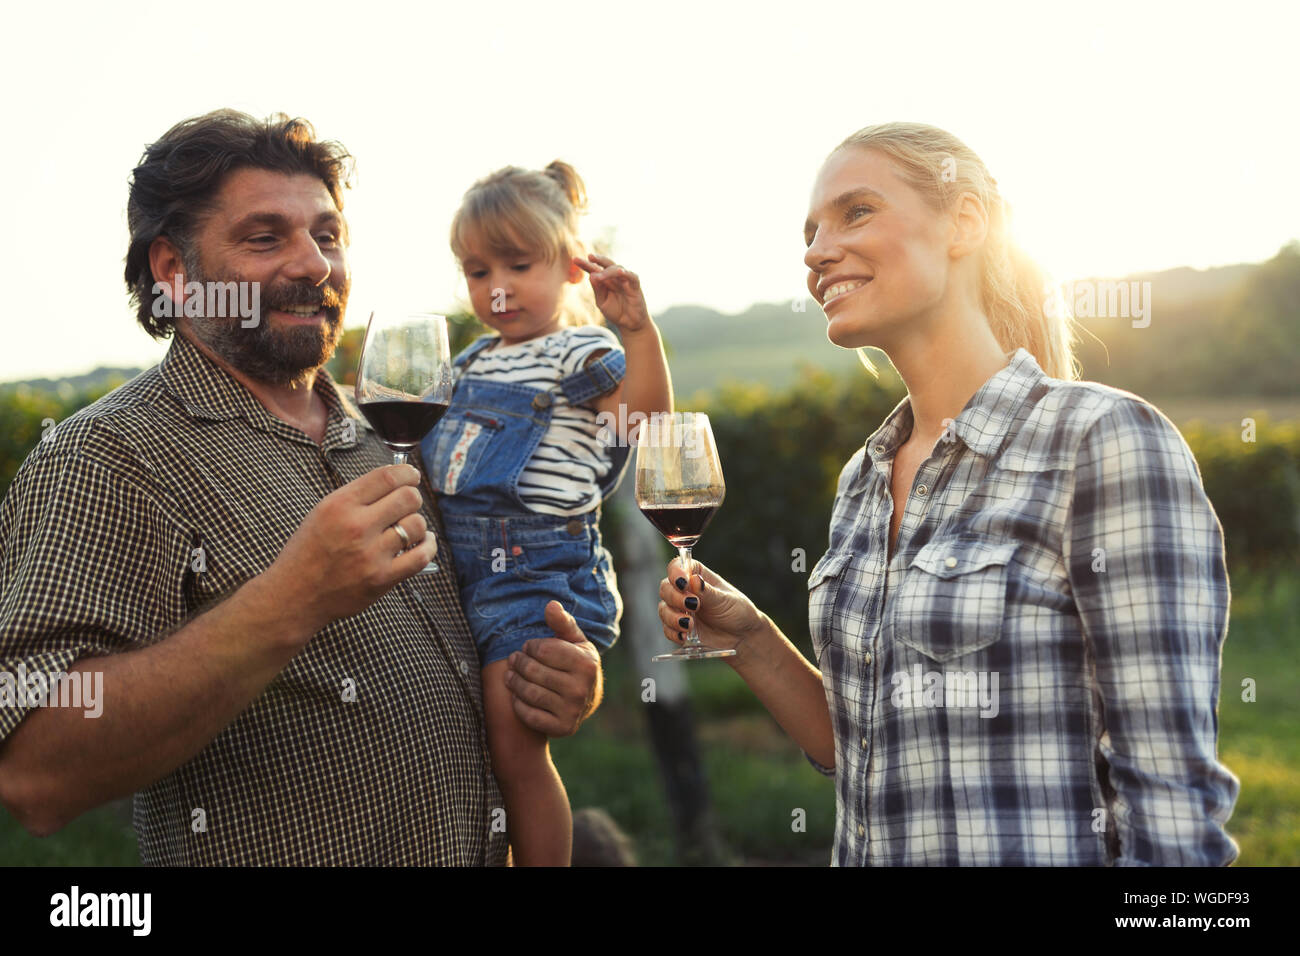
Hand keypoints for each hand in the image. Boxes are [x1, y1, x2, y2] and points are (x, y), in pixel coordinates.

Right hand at [266, 464, 436, 637]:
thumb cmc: (310, 551)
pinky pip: (421, 556)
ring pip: (417, 525)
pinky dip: (428, 546)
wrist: (294, 595)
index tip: (412, 476)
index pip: (387, 477)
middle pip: (408, 497)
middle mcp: (356, 527)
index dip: (407, 473)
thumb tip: (396, 480)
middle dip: (412, 498)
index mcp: (339, 505)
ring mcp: (370, 554)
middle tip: (407, 505)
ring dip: (418, 524)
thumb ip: (357, 497)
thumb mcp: (322, 512)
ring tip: (408, 528)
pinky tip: (423, 543)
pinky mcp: (382, 579)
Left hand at [504, 601, 601, 735]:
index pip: (542, 650)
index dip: (529, 647)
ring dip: (513, 682)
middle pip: (533, 671)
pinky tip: (516, 695)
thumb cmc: (575, 662)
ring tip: (510, 675)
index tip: (528, 648)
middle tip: (514, 660)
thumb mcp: (574, 641)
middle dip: (518, 662)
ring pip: (529, 693)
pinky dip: (518, 704)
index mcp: (586, 663)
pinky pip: (529, 715)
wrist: (588, 699)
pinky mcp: (562, 728)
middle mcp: (581, 688)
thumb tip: (550, 605)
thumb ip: (562, 622)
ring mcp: (572, 710)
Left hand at [573, 253, 651, 332]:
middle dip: (598, 259)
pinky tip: (619, 272)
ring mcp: (625, 280)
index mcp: (604, 281)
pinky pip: (631, 276)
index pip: (594, 269)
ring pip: (617, 269)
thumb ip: (597, 289)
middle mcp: (614, 277)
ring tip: (598, 276)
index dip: (585, 264)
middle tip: (589, 256)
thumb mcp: (602, 302)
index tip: (575, 259)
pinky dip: (626, 273)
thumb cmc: (615, 312)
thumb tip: (591, 275)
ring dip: (608, 271)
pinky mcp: (635, 286)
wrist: (629, 324)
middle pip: (606, 264)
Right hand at [659, 557, 764, 653]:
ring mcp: (680, 610)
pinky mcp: (679, 628)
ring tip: (689, 625)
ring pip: (663, 609)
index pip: (677, 566)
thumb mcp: (725, 600)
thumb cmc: (737, 611)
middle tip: (693, 605)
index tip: (683, 583)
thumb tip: (693, 580)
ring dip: (672, 617)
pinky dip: (673, 632)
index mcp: (696, 575)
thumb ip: (708, 592)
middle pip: (665, 587)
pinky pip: (667, 629)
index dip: (675, 572)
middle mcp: (685, 591)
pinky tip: (684, 636)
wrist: (743, 637)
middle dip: (675, 597)